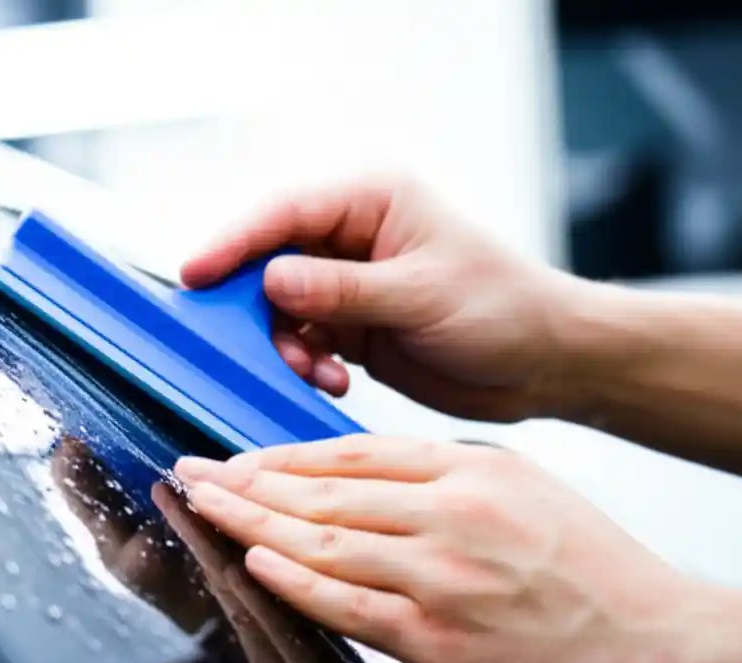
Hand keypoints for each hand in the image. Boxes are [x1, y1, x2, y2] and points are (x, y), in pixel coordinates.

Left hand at [173, 435, 741, 662]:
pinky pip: (349, 603)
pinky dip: (296, 581)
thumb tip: (352, 469)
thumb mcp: (515, 485)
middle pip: (322, 493)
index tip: (235, 456)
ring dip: (252, 523)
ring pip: (323, 542)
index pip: (349, 455)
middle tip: (194, 471)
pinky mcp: (437, 638)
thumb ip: (437, 473)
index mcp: (465, 471)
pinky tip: (256, 560)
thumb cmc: (583, 561)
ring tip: (204, 506)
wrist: (649, 637)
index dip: (282, 456)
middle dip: (247, 482)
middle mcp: (448, 515)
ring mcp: (440, 576)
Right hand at [180, 182, 585, 420]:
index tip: (196, 274)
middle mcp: (352, 237)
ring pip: (278, 307)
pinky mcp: (350, 325)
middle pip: (269, 261)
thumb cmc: (504, 309)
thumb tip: (272, 278)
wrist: (545, 363)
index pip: (285, 213)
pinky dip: (303, 363)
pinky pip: (300, 340)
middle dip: (258, 307)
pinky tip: (332, 381)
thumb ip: (344, 289)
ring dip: (284, 343)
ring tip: (315, 372)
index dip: (235, 242)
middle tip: (262, 345)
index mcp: (372, 202)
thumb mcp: (422, 295)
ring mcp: (348, 283)